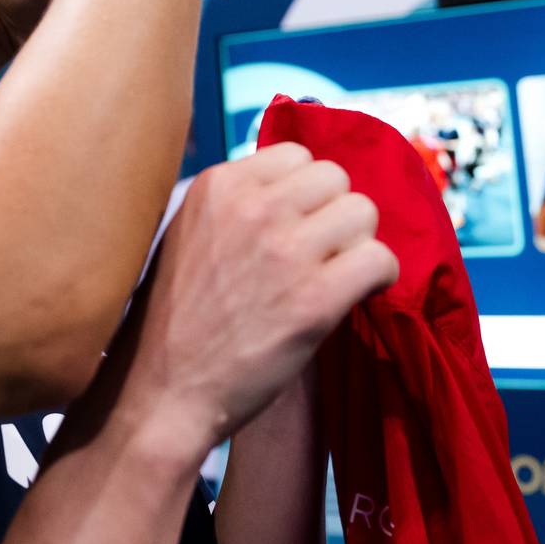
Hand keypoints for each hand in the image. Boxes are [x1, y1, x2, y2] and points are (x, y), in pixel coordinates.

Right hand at [109, 145, 396, 453]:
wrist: (164, 389)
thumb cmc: (175, 318)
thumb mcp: (187, 234)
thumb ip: (235, 205)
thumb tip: (293, 188)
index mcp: (218, 186)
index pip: (297, 154)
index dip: (306, 191)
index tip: (300, 223)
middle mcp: (252, 208)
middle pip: (336, 178)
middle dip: (334, 213)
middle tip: (323, 252)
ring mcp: (285, 251)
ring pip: (363, 212)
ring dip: (358, 243)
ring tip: (339, 273)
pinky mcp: (315, 299)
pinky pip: (380, 259)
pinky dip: (379, 277)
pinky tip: (359, 294)